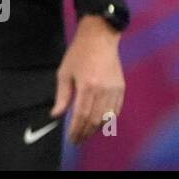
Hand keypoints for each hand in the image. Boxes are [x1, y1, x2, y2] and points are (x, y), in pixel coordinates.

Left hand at [51, 15, 125, 143]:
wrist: (99, 38)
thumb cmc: (78, 54)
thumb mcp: (64, 73)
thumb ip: (62, 96)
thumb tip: (57, 115)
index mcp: (87, 86)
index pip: (81, 115)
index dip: (76, 129)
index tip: (71, 138)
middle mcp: (103, 90)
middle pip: (95, 120)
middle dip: (85, 132)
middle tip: (78, 139)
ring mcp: (114, 90)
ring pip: (107, 118)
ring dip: (96, 129)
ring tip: (86, 133)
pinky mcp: (121, 88)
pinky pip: (116, 110)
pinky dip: (108, 120)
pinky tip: (99, 123)